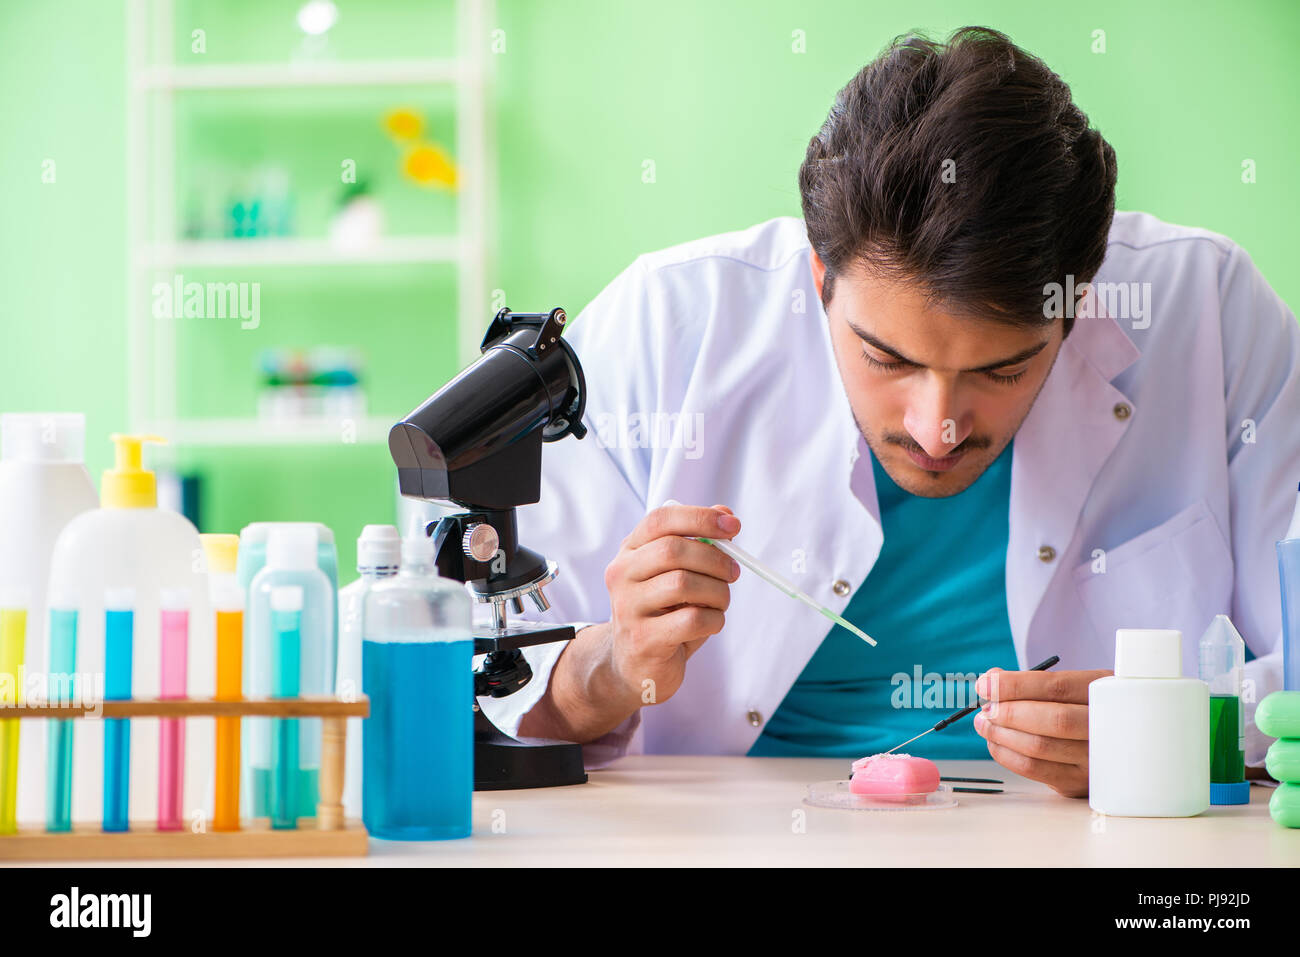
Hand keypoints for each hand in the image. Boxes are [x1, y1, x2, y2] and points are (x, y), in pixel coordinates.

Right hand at [602, 502, 741, 704]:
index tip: (733, 526)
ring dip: (717, 592)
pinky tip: (710, 624)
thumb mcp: (677, 573)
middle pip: (673, 550)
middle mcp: (622, 574)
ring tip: (720, 602)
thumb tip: (726, 514)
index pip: (661, 520)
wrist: (635, 664)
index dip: (700, 518)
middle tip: (734, 572)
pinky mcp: (643, 639)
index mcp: (630, 551)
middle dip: (715, 559)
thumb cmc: (663, 613)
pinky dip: (714, 620)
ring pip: (683, 584)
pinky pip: (691, 619)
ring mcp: (628, 607)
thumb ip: (699, 542)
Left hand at [972, 666, 1111, 797]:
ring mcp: (1095, 759)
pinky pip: (1034, 769)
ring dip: (1001, 734)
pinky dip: (1005, 754)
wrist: (1119, 747)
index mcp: (1105, 693)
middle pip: (1053, 719)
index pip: (1056, 686)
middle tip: (986, 708)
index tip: (985, 683)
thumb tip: (991, 681)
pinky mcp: (1078, 782)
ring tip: (985, 723)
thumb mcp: (1071, 688)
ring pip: (1039, 747)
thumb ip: (1033, 682)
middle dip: (1009, 712)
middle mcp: (1106, 727)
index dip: (1015, 684)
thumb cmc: (1082, 710)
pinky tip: (995, 742)